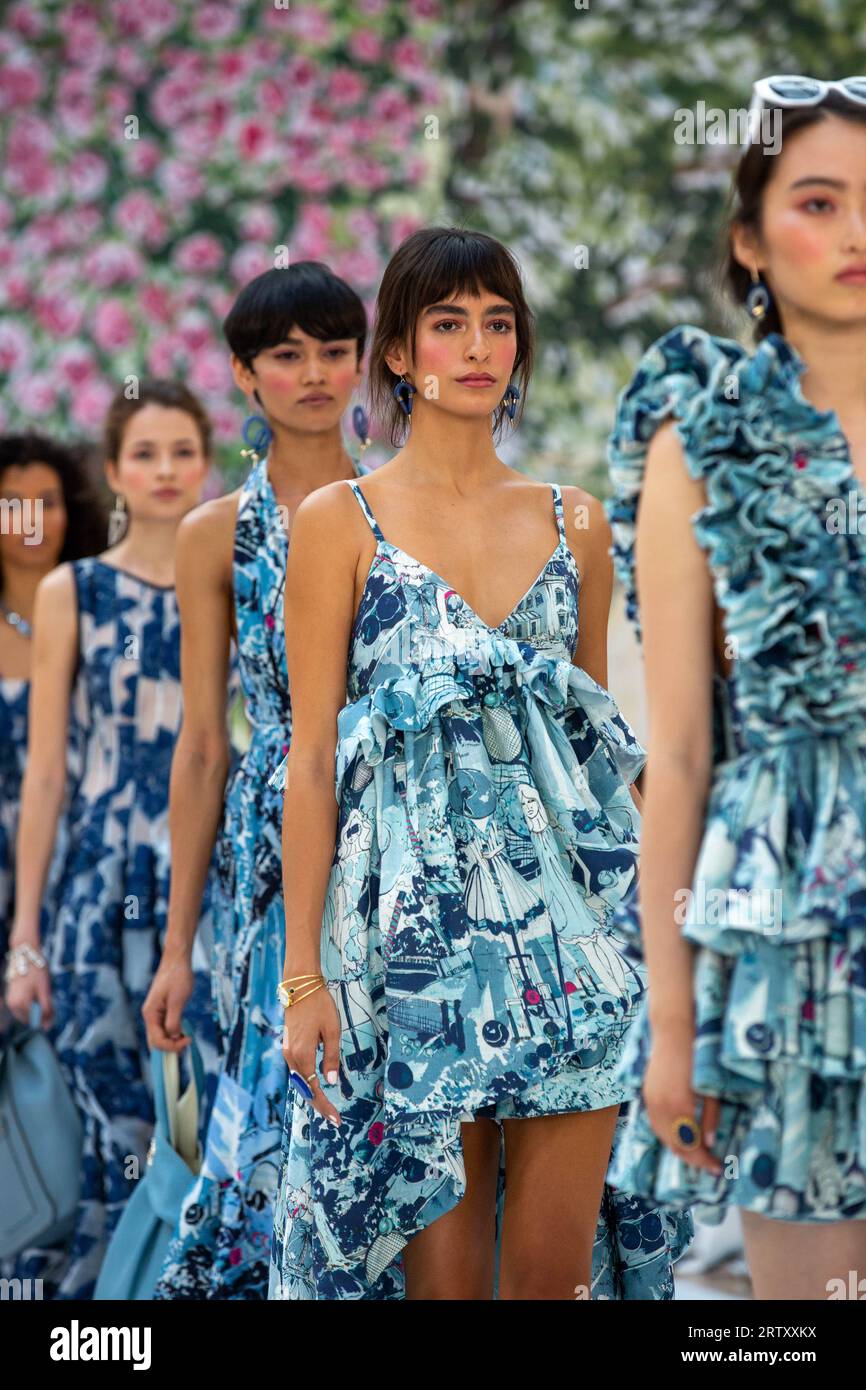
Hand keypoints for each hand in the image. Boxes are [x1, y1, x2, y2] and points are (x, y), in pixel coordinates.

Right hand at [5, 952, 52, 1026]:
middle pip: (30, 1017)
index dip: (45, 1017)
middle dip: (40, 1012)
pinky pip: (22, 1006)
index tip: (52, 1009)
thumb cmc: (36, 971)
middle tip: (46, 997)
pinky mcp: (10, 996)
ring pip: (26, 1012)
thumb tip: (47, 1027)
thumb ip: (46, 1010)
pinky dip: (30, 1002)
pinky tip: (35, 991)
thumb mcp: (45, 991)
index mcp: (20, 1005)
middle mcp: (12, 1005)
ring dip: (35, 1007)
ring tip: (40, 992)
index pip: (35, 1021)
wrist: (26, 955)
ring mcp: (10, 1001)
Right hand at [142, 950, 194, 1051]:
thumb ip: (174, 1020)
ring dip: (173, 1040)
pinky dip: (174, 1032)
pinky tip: (184, 1031)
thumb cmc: (177, 976)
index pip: (157, 1040)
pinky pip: (165, 1027)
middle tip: (188, 1042)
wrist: (177, 960)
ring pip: (161, 1035)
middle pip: (156, 1041)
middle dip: (171, 1046)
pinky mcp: (162, 1009)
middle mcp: (150, 1015)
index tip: (188, 1041)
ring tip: (187, 1038)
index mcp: (150, 1014)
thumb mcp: (178, 1000)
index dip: (171, 1046)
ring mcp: (155, 1013)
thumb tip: (173, 1037)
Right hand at [281, 984, 341, 1125]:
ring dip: (312, 1094)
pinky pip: (297, 1070)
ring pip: (299, 1081)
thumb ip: (331, 1057)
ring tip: (326, 1106)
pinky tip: (315, 1086)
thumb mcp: (332, 1030)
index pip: (314, 1089)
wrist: (300, 986)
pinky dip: (306, 1082)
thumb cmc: (319, 1005)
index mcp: (303, 1055)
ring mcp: (287, 1051)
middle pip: (304, 1089)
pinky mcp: (288, 1045)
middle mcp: (291, 1056)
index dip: (325, 1106)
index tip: (336, 1120)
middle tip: (334, 1118)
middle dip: (319, 1104)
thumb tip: (331, 1081)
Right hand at [643, 1030, 721, 1175]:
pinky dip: (667, 1135)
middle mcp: (661, 1107)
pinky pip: (655, 1125)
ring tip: (696, 1153)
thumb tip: (710, 1143)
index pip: (691, 1145)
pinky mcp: (647, 1095)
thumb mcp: (711, 1089)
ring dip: (679, 1149)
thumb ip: (710, 1117)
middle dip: (693, 1159)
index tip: (718, 1167)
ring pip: (663, 1137)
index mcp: (680, 1106)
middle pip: (675, 1145)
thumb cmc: (698, 1056)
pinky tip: (679, 1136)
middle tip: (710, 1165)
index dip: (704, 1160)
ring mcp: (651, 1101)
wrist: (673, 1031)